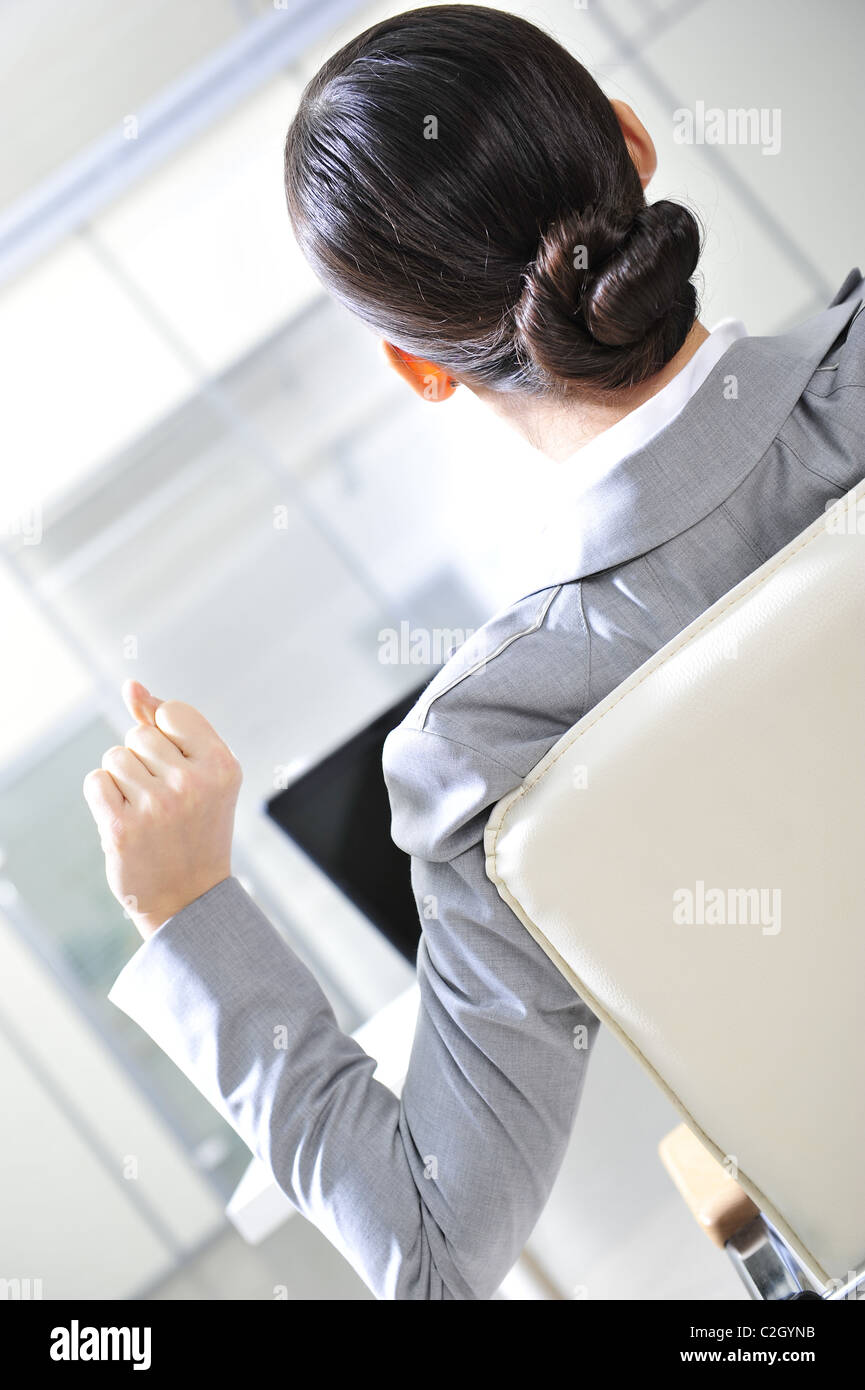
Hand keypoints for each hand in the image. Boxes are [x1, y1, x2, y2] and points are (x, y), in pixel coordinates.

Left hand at [83, 680, 241, 939]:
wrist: (189, 897)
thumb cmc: (195, 826)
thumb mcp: (199, 772)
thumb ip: (167, 725)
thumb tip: (132, 686)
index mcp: (222, 765)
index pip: (172, 712)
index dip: (167, 736)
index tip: (179, 768)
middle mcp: (193, 783)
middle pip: (138, 734)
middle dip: (142, 760)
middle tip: (164, 799)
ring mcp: (157, 807)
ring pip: (115, 757)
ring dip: (121, 780)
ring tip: (145, 811)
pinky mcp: (123, 829)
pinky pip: (96, 782)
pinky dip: (103, 798)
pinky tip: (124, 820)